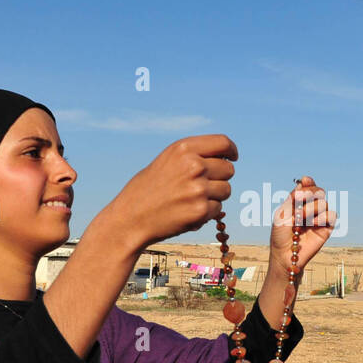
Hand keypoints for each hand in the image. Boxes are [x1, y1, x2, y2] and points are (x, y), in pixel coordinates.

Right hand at [109, 135, 237, 249]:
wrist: (130, 219)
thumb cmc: (147, 189)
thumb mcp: (167, 161)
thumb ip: (194, 156)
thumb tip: (226, 159)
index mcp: (183, 149)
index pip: (223, 143)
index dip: (231, 151)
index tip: (232, 157)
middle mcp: (193, 165)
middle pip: (228, 169)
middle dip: (219, 178)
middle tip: (199, 186)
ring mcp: (199, 188)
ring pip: (226, 190)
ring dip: (214, 196)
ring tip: (189, 200)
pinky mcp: (201, 210)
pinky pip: (218, 209)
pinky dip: (206, 212)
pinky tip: (186, 212)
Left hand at [269, 176, 334, 272]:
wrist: (285, 254)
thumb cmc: (280, 235)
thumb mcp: (282, 214)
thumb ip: (292, 199)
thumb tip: (302, 184)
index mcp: (298, 203)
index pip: (308, 188)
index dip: (309, 182)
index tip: (306, 180)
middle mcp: (310, 209)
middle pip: (319, 191)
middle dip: (310, 193)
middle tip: (300, 199)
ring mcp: (319, 218)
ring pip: (324, 202)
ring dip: (312, 207)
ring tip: (301, 218)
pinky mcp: (326, 228)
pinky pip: (331, 215)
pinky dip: (322, 217)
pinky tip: (312, 224)